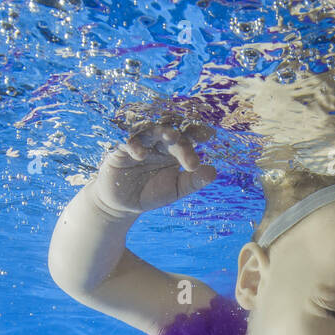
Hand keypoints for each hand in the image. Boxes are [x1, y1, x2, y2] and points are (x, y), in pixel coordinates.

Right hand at [91, 121, 217, 216]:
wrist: (124, 204)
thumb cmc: (152, 194)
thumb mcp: (176, 189)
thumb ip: (193, 181)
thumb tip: (214, 172)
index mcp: (174, 149)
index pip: (187, 138)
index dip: (197, 134)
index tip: (209, 134)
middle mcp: (158, 142)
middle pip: (170, 130)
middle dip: (180, 132)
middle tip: (193, 136)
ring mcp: (140, 143)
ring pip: (149, 130)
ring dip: (160, 131)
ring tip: (171, 136)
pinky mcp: (120, 150)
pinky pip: (126, 142)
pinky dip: (134, 145)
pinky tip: (140, 154)